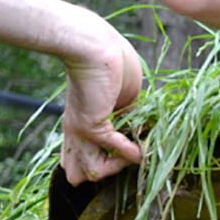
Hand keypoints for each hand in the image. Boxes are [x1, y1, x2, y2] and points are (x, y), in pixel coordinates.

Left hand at [60, 24, 143, 186]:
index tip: (100, 166)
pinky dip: (130, 153)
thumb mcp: (125, 94)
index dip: (89, 164)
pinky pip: (114, 150)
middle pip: (80, 169)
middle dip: (96, 174)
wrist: (94, 44)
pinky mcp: (92, 126)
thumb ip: (131, 115)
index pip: (79, 153)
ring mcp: (83, 129)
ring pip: (94, 170)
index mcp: (84, 118)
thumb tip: (141, 134)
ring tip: (135, 154)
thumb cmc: (111, 59)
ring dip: (118, 166)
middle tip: (114, 166)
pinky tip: (141, 152)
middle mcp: (78, 128)